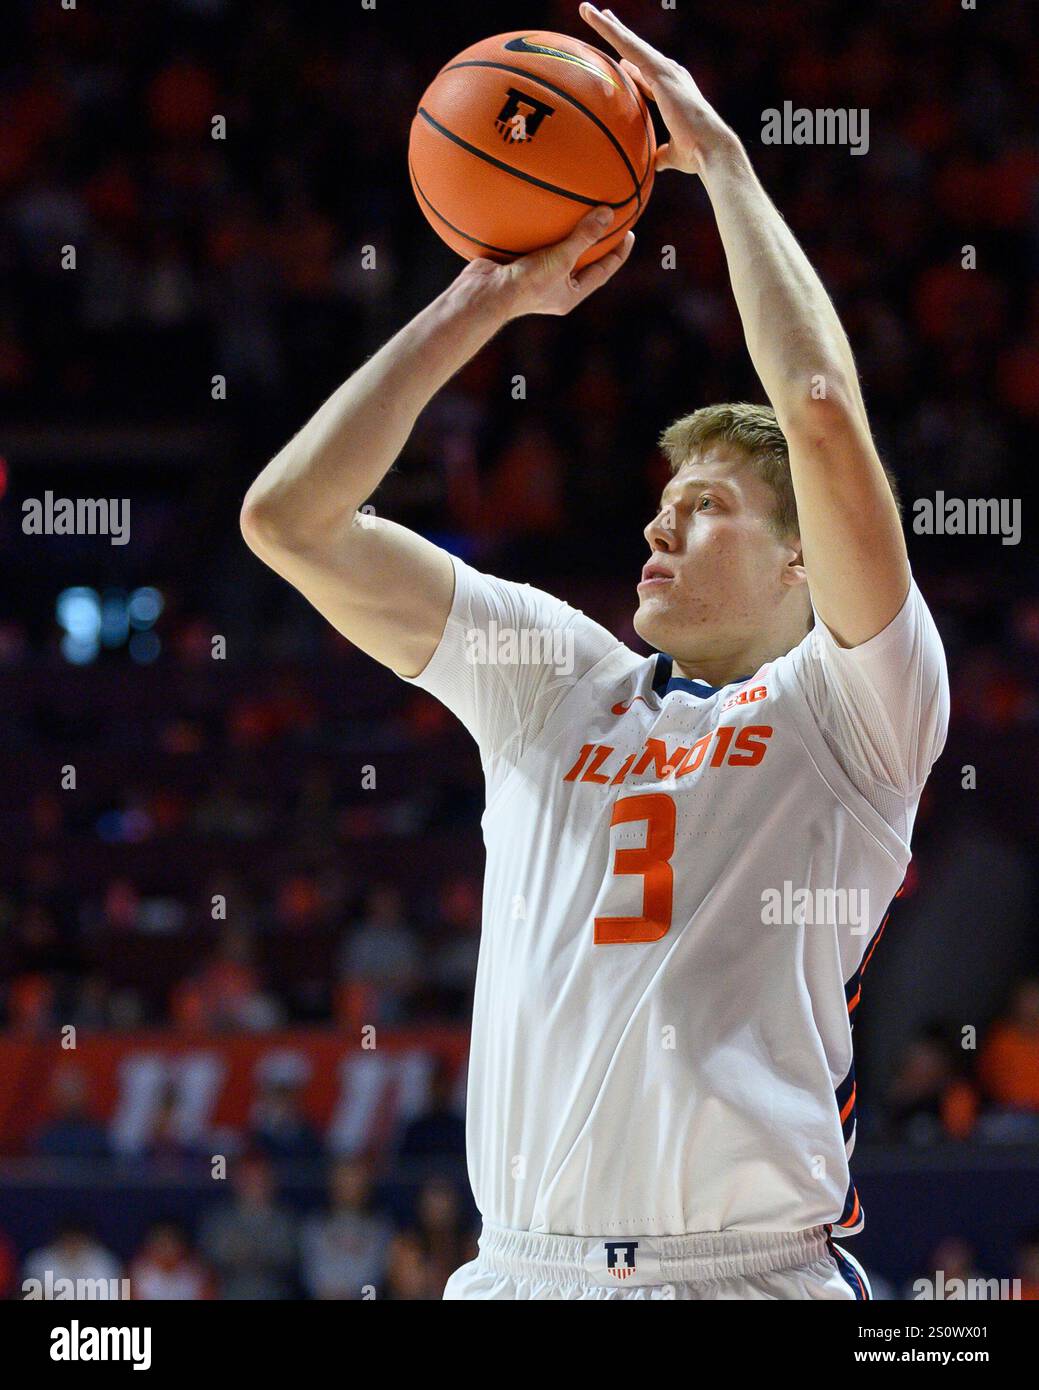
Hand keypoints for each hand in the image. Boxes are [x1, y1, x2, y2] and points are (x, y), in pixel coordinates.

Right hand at [458, 206, 634, 318]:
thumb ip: (585, 236)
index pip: (602, 273)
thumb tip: (608, 213)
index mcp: (569, 295)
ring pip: (555, 251)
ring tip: (575, 208)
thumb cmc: (525, 284)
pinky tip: (538, 206)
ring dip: (564, 232)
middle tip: (607, 218)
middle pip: (581, 262)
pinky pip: (532, 242)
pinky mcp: (516, 265)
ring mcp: (534, 277)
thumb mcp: (561, 259)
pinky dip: (536, 227)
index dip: (618, 254)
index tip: (629, 233)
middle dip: (593, 241)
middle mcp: (553, 288)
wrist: (483, 294)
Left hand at [579, 3, 733, 176]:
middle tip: (599, 15)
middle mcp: (670, 74)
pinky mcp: (660, 72)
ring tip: (586, 10)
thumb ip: (664, 154)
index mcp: (673, 89)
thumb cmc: (696, 156)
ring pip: (629, 42)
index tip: (621, 59)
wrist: (710, 149)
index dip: (632, 63)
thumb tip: (656, 162)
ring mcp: (665, 70)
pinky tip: (597, 19)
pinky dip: (612, 32)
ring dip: (607, 25)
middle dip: (618, 32)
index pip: (646, 70)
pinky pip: (629, 46)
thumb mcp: (675, 154)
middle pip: (637, 49)